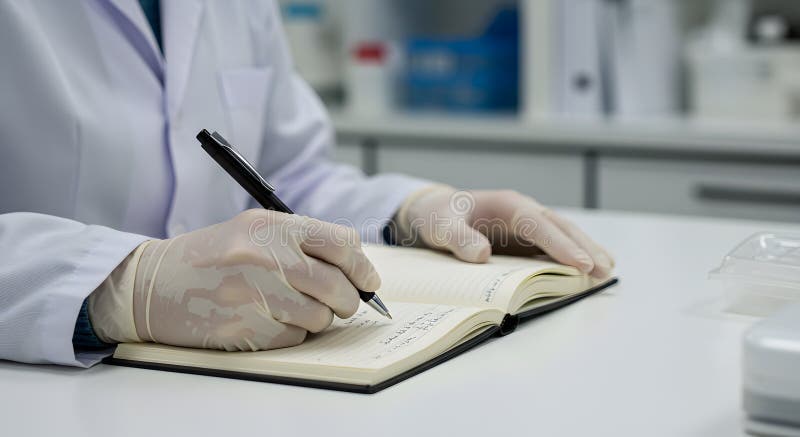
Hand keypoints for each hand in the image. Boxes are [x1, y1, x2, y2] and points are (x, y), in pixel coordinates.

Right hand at [90, 209, 379, 350]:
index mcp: (271, 226)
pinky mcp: (244, 329)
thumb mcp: (255, 230)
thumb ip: (304, 242)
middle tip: (342, 303)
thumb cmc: (213, 256)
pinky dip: (291, 333)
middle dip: (349, 300)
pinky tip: (266, 319)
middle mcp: (265, 257)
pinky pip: (294, 338)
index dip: (363, 266)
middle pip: (338, 285)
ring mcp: (254, 295)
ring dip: (317, 318)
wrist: (154, 283)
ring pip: (321, 317)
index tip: (369, 281)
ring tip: (291, 307)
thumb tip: (358, 270)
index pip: (342, 243)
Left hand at [393, 187, 613, 277]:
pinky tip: (588, 272)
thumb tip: (481, 255)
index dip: (560, 244)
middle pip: (561, 227)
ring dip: (585, 252)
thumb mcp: (440, 226)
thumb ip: (457, 239)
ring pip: (563, 236)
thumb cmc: (438, 217)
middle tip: (604, 270)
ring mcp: (528, 227)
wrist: (434, 213)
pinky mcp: (526, 240)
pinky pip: (553, 248)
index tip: (580, 263)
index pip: (540, 224)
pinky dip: (572, 259)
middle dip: (584, 248)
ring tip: (607, 271)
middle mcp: (524, 212)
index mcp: (508, 204)